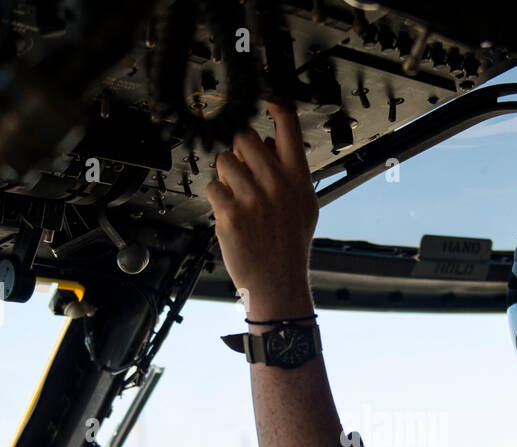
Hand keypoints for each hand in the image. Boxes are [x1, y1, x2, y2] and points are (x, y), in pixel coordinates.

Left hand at [205, 101, 319, 320]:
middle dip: (238, 148)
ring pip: (224, 160)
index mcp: (297, 178)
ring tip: (237, 196)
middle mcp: (277, 184)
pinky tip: (230, 214)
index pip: (288, 123)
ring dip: (226, 175)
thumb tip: (264, 141)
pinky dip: (217, 198)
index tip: (264, 93)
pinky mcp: (229, 214)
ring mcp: (252, 199)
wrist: (277, 284)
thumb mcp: (303, 206)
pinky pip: (213, 187)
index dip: (273, 101)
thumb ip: (288, 172)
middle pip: (244, 136)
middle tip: (242, 169)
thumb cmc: (289, 246)